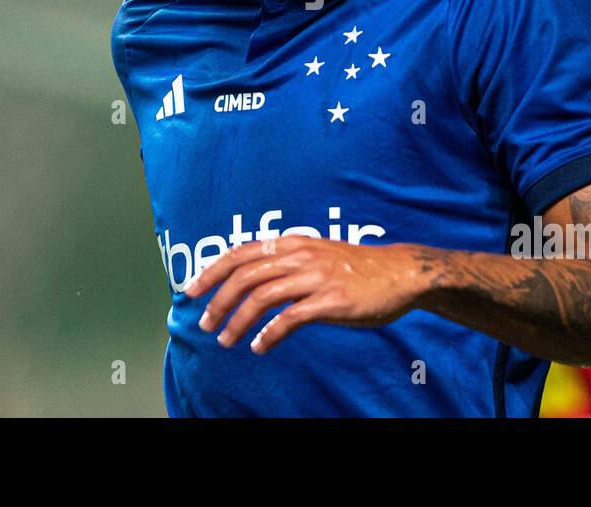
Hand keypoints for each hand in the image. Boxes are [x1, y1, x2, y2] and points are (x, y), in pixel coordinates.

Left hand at [182, 236, 425, 353]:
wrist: (400, 273)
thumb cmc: (356, 268)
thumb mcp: (316, 255)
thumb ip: (286, 263)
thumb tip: (252, 282)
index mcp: (292, 243)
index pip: (240, 253)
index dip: (212, 271)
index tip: (191, 290)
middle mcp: (299, 255)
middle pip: (245, 275)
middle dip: (218, 300)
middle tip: (204, 322)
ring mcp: (315, 277)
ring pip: (262, 297)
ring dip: (238, 320)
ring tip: (225, 340)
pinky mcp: (331, 300)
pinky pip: (290, 319)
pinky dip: (269, 334)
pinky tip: (260, 347)